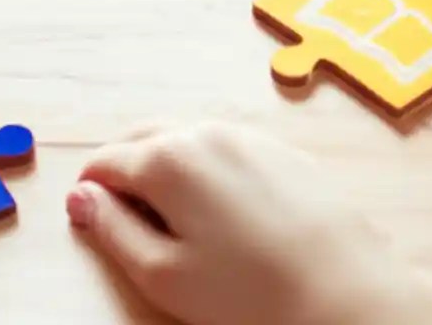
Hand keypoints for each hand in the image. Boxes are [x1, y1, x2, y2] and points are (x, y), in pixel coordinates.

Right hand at [66, 122, 431, 324]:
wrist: (350, 298)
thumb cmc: (251, 296)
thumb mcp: (162, 274)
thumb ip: (111, 229)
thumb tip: (81, 198)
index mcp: (168, 158)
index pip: (103, 162)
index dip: (91, 196)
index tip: (99, 227)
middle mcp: (206, 133)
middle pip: (142, 139)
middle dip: (126, 172)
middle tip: (132, 225)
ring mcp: (250, 138)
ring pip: (187, 139)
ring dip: (169, 168)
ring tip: (181, 224)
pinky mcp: (286, 152)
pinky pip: (228, 149)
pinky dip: (210, 170)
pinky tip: (226, 217)